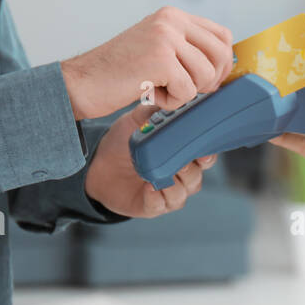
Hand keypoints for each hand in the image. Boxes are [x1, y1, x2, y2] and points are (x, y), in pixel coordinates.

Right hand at [61, 7, 234, 118]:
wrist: (81, 83)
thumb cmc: (118, 73)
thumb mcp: (157, 47)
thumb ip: (187, 48)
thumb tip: (225, 64)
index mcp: (173, 16)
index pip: (222, 35)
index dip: (221, 63)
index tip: (207, 80)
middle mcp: (171, 21)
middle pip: (221, 54)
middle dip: (210, 80)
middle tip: (185, 89)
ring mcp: (165, 38)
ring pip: (205, 75)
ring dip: (186, 92)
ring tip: (159, 89)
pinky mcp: (160, 60)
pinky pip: (187, 91)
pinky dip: (170, 101)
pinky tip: (149, 93)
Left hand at [84, 105, 218, 217]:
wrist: (97, 162)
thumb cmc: (123, 140)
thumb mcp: (139, 119)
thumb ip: (157, 110)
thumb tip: (172, 98)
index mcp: (183, 154)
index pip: (206, 157)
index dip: (208, 155)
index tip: (202, 152)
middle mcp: (180, 175)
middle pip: (197, 176)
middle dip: (190, 170)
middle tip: (179, 161)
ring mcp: (167, 192)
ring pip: (183, 192)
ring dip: (174, 184)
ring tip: (160, 174)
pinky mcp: (152, 206)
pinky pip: (162, 205)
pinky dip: (157, 197)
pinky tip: (149, 188)